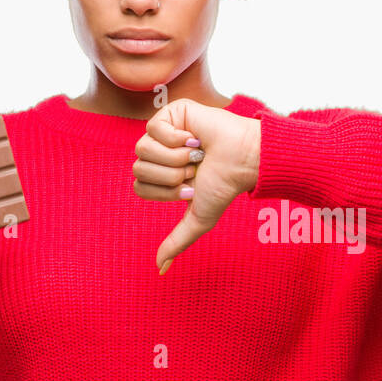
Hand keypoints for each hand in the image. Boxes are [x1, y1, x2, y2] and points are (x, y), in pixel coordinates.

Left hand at [131, 98, 260, 272]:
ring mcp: (164, 131)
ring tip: (197, 153)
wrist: (242, 160)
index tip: (193, 187)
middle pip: (138, 168)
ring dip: (175, 157)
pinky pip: (154, 127)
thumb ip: (177, 241)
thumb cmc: (225, 186)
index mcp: (162, 174)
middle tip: (196, 169)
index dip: (166, 192)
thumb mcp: (199, 218)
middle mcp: (160, 152)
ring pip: (143, 149)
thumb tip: (160, 268)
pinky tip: (195, 137)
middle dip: (171, 175)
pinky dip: (176, 138)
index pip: (140, 187)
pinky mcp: (171, 112)